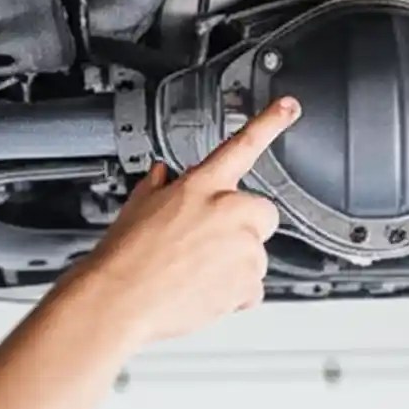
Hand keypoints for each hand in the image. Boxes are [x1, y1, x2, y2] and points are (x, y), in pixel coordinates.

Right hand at [60, 96, 300, 347]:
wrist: (120, 300)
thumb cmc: (125, 257)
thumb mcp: (137, 205)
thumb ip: (160, 186)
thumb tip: (164, 177)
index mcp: (202, 185)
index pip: (242, 144)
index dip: (270, 122)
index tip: (289, 107)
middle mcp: (230, 212)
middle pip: (262, 212)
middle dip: (243, 225)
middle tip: (209, 243)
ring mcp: (244, 248)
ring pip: (255, 254)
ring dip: (234, 263)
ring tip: (195, 272)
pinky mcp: (249, 284)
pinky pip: (252, 288)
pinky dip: (234, 293)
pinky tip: (203, 291)